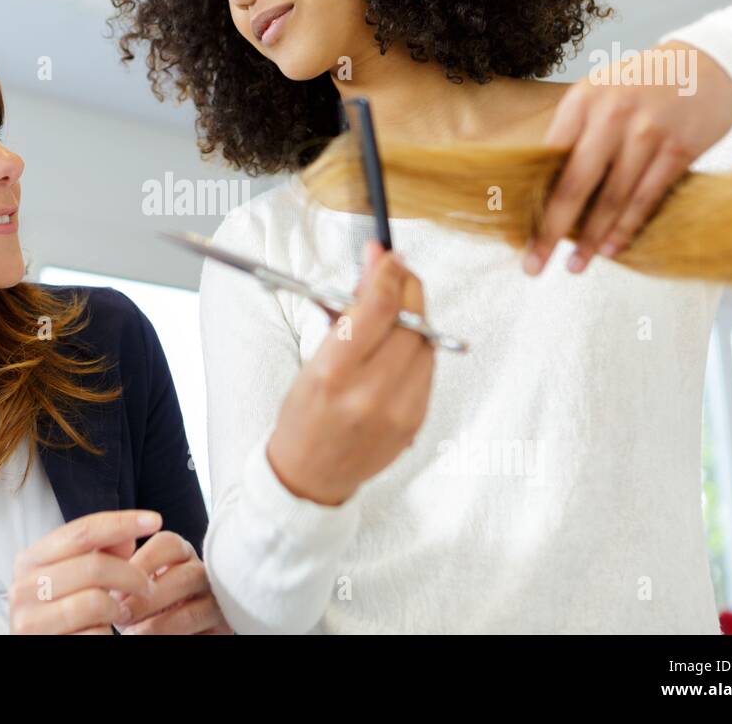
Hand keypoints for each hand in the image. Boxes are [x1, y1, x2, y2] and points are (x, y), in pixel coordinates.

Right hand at [9, 510, 161, 633]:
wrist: (43, 648)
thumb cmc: (63, 612)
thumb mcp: (76, 576)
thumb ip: (98, 552)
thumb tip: (127, 535)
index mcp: (29, 560)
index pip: (81, 531)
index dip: (122, 522)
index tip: (155, 520)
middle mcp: (22, 588)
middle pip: (94, 566)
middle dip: (132, 575)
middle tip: (147, 586)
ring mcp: (29, 621)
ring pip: (96, 601)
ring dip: (119, 609)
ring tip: (120, 614)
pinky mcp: (43, 645)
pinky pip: (94, 633)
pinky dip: (107, 633)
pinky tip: (102, 632)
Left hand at [113, 530, 232, 633]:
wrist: (153, 633)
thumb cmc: (136, 605)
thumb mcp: (124, 582)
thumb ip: (116, 561)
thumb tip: (112, 545)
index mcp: (180, 553)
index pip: (169, 543)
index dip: (144, 561)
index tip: (117, 584)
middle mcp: (204, 573)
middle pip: (186, 576)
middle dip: (149, 599)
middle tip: (122, 615)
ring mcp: (217, 603)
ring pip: (195, 611)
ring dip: (160, 625)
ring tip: (133, 635)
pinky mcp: (222, 631)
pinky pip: (205, 635)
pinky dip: (177, 639)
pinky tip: (155, 642)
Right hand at [267, 240, 433, 505]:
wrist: (311, 475)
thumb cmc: (303, 415)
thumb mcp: (312, 360)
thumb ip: (346, 316)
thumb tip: (373, 272)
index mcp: (333, 374)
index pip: (377, 308)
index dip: (387, 273)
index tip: (386, 255)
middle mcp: (371, 394)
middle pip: (410, 320)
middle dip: (405, 286)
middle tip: (393, 271)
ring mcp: (399, 411)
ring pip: (426, 341)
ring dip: (413, 314)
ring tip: (392, 307)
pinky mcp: (417, 421)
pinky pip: (428, 368)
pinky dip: (417, 346)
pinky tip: (399, 341)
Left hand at [524, 40, 731, 274]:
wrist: (710, 63)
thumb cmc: (642, 87)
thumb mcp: (600, 95)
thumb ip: (574, 134)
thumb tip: (542, 190)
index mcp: (582, 100)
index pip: (548, 160)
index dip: (531, 200)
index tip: (517, 233)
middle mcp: (612, 114)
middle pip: (574, 185)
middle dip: (551, 231)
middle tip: (533, 265)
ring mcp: (647, 132)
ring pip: (613, 198)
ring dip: (592, 239)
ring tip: (574, 266)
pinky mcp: (679, 149)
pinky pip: (647, 198)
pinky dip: (627, 228)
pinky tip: (611, 250)